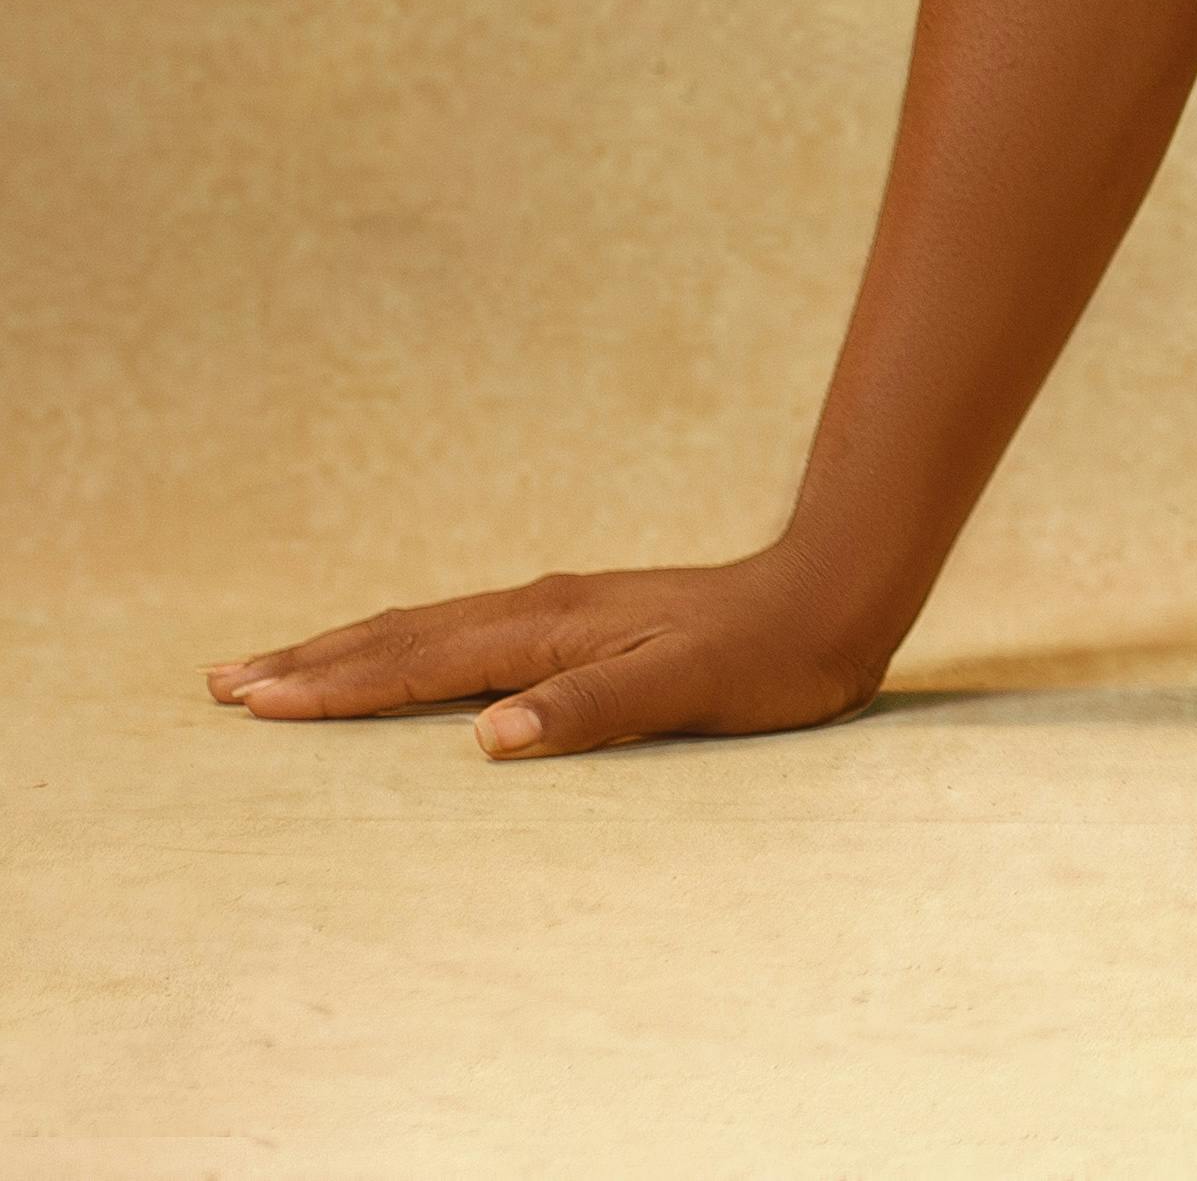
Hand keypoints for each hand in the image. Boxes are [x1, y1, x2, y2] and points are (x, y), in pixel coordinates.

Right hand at [209, 548, 898, 759]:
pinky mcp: (584, 618)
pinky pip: (468, 633)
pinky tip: (404, 659)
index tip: (252, 698)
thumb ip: (589, 710)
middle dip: (314, 660)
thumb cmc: (766, 657)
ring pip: (432, 628)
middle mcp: (545, 607)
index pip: (420, 660)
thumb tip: (488, 736)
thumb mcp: (684, 691)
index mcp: (551, 627)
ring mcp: (562, 608)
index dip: (335, 684)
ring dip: (353, 648)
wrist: (835, 597)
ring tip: (282, 665)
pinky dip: (411, 646)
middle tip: (224, 680)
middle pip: (405, 634)